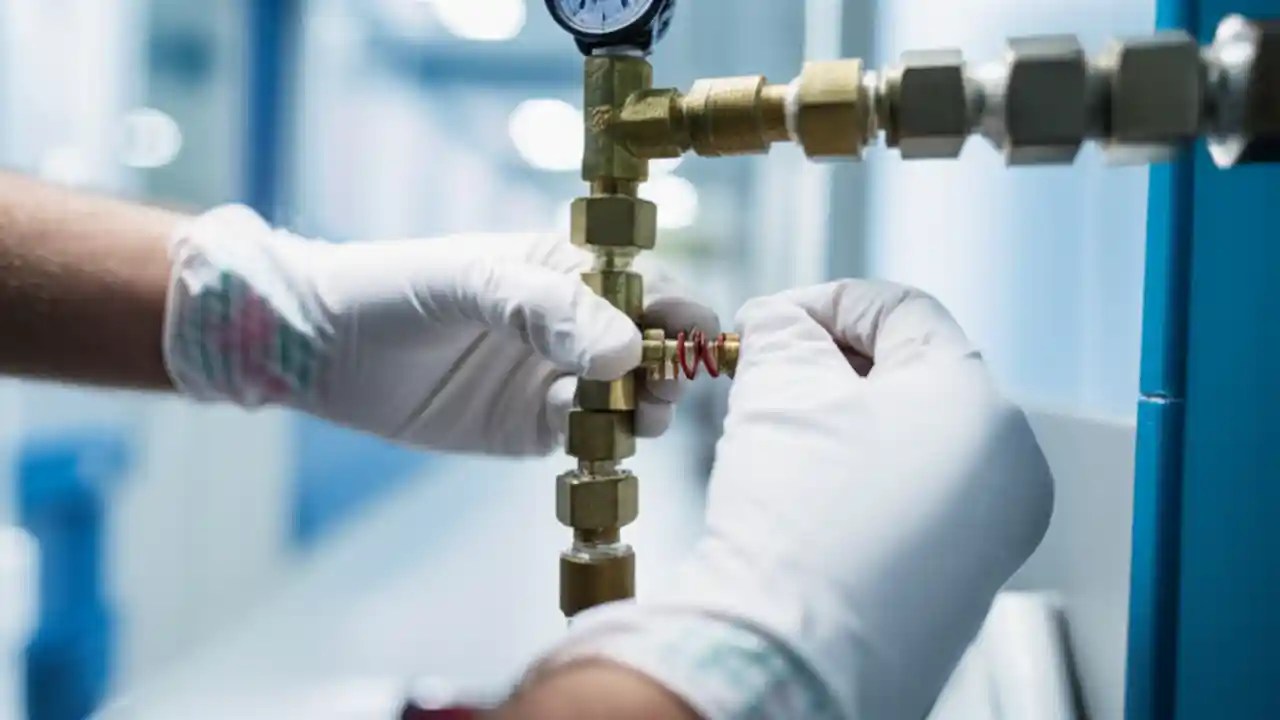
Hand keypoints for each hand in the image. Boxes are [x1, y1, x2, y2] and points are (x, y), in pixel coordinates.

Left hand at [163, 205, 715, 454]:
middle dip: (670, 364)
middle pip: (652, 344)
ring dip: (645, 405)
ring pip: (630, 394)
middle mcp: (573, 323)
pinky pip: (589, 434)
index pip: (646, 284)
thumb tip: (626, 349)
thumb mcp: (470, 281)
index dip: (678, 309)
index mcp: (566, 269)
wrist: (322, 350)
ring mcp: (557, 377)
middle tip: (661, 385)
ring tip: (637, 415)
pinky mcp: (535, 426)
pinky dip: (606, 439)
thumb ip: (546, 308)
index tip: (695, 337)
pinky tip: (601, 440)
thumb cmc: (393, 290)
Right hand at [535, 280, 1052, 718]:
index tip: (769, 320)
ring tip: (780, 437)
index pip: (904, 308)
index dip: (824, 302)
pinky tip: (809, 497)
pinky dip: (866, 478)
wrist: (794, 662)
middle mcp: (1008, 462)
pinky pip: (920, 497)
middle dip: (833, 365)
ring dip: (846, 420)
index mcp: (979, 400)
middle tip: (768, 374)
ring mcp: (996, 526)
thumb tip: (783, 322)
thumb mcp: (780, 390)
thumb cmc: (797, 527)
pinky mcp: (968, 575)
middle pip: (916, 372)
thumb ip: (784, 331)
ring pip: (916, 436)